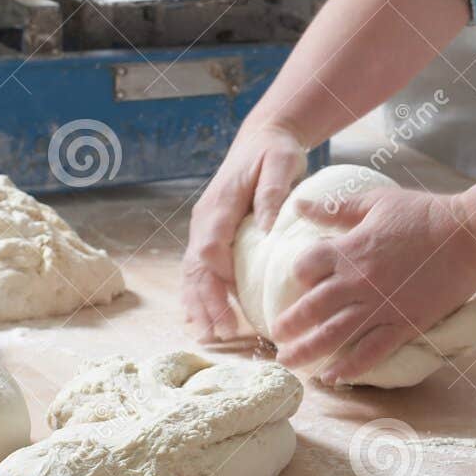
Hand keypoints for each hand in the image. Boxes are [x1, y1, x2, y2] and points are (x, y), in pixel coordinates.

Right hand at [183, 125, 307, 341]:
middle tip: (221, 332)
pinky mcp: (210, 237)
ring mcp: (204, 230)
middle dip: (206, 301)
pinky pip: (200, 271)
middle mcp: (205, 220)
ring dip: (199, 305)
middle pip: (197, 268)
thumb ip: (273, 192)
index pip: (211, 246)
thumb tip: (266, 228)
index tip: (233, 297)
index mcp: (220, 205)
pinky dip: (200, 297)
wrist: (262, 140)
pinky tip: (205, 321)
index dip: (219, 274)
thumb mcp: (282, 162)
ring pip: (193, 274)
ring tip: (210, 336)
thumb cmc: (274, 152)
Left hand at [271, 187, 475, 381]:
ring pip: (333, 336)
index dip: (299, 274)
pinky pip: (371, 352)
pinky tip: (333, 377)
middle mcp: (357, 283)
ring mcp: (380, 307)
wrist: (469, 237)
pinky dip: (350, 367)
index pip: (304, 268)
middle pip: (309, 309)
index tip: (302, 279)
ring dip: (306, 352)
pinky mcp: (403, 324)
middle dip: (287, 326)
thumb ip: (335, 209)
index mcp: (348, 250)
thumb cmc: (424, 213)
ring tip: (287, 362)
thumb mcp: (375, 201)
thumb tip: (299, 205)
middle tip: (275, 337)